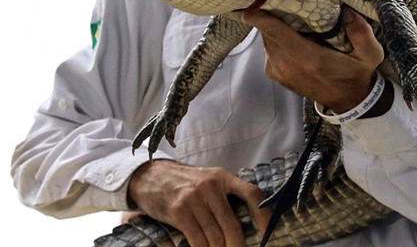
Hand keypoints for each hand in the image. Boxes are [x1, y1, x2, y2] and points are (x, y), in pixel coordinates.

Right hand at [127, 159, 269, 246]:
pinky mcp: (179, 211)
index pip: (252, 195)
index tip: (268, 235)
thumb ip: (224, 197)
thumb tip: (245, 225)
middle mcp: (210, 186)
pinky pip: (198, 241)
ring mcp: (194, 198)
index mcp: (223, 177)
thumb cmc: (181, 183)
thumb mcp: (206, 180)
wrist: (148, 176)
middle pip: (233, 227)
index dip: (265, 217)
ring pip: (216, 238)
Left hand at [243, 8, 383, 111]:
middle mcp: (288, 66)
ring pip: (266, 40)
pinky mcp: (275, 74)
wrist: (349, 102)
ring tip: (287, 16)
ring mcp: (279, 72)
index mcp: (308, 59)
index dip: (259, 16)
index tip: (250, 2)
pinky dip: (274, 39)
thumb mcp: (370, 54)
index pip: (274, 32)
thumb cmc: (357, 74)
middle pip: (267, 33)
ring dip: (272, 27)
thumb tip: (347, 11)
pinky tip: (289, 34)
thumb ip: (361, 33)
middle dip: (269, 16)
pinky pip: (268, 49)